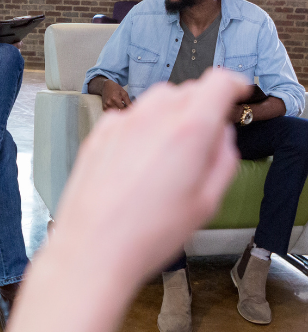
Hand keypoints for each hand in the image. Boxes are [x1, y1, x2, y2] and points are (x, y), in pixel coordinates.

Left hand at [54, 69, 247, 284]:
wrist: (93, 248)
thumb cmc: (146, 234)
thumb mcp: (206, 202)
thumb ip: (222, 160)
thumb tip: (221, 137)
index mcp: (187, 130)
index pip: (218, 82)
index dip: (234, 85)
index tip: (237, 93)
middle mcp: (151, 118)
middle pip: (186, 89)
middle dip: (201, 105)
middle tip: (205, 138)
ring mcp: (120, 124)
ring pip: (155, 101)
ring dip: (171, 115)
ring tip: (171, 156)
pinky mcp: (98, 135)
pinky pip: (129, 118)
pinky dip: (142, 127)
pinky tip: (141, 161)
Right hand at [101, 80, 131, 110]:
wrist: (106, 86)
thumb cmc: (116, 88)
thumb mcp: (124, 93)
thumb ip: (128, 101)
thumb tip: (132, 109)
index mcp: (115, 98)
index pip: (123, 109)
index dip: (127, 109)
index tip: (129, 108)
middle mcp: (109, 103)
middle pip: (119, 112)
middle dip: (123, 110)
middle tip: (125, 107)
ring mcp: (106, 106)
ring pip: (115, 113)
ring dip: (119, 111)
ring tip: (120, 106)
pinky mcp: (104, 107)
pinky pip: (111, 113)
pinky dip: (114, 111)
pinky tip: (115, 107)